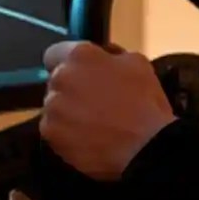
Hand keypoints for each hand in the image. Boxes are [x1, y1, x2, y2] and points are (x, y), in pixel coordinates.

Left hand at [39, 41, 176, 181]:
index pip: (54, 53)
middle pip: (56, 82)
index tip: (80, 74)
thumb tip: (102, 57)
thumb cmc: (145, 101)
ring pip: (54, 107)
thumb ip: (112, 55)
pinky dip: (68, 134)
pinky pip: (55, 131)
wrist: (146, 146)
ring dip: (68, 112)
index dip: (67, 63)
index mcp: (79, 56)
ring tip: (93, 124)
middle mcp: (60, 78)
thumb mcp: (138, 63)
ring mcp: (53, 109)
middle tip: (94, 101)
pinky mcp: (52, 136)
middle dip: (71, 88)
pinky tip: (88, 139)